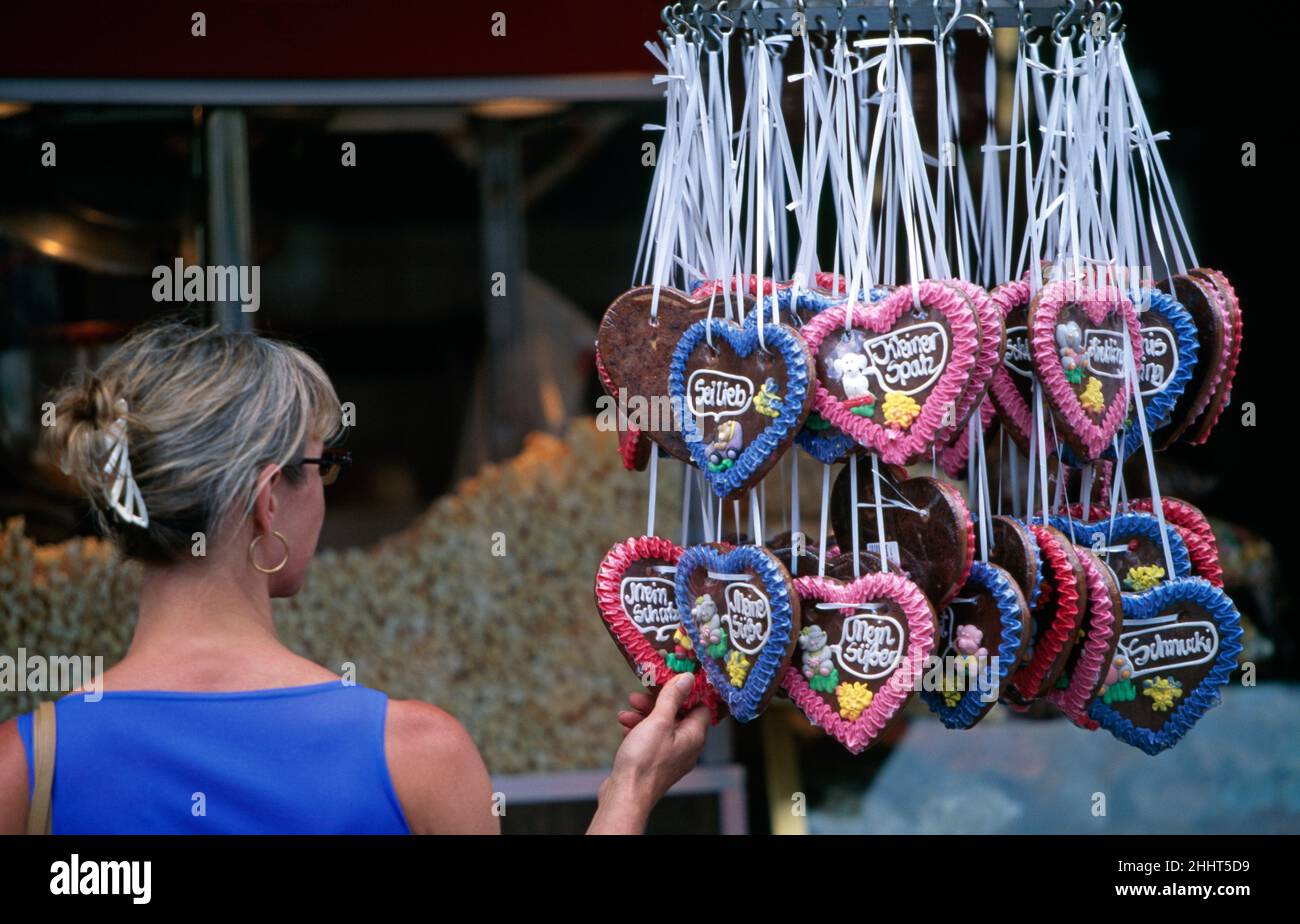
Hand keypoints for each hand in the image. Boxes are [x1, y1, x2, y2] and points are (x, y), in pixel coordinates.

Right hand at [589, 674, 709, 833]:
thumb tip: (689, 678)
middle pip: (678, 715)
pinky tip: (625, 728)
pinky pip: (652, 740)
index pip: (700, 706)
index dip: (685, 692)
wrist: (626, 795)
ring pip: (661, 727)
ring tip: (626, 713)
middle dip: (656, 703)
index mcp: (694, 736)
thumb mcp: (658, 721)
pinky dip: (639, 731)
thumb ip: (673, 698)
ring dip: (643, 716)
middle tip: (637, 697)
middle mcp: (687, 747)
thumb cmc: (644, 760)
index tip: (668, 682)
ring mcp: (671, 757)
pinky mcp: (656, 764)